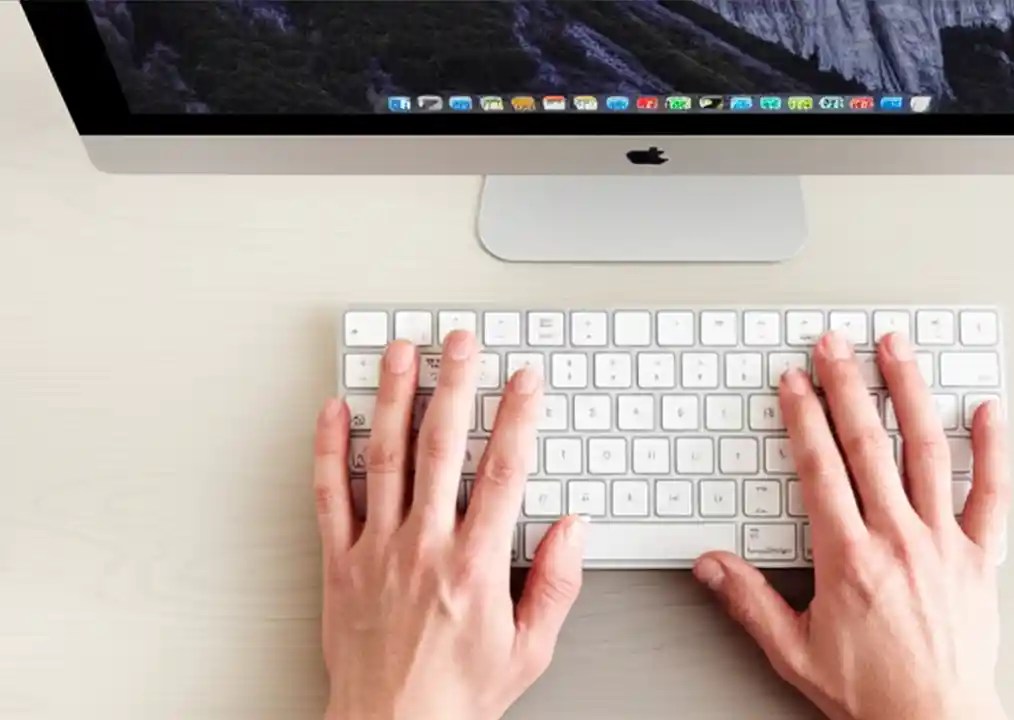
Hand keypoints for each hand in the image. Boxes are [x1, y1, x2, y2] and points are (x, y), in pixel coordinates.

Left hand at [312, 331, 584, 719]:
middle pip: (441, 447)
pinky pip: (329, 496)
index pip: (503, 472)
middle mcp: (424, 547)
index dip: (518, 417)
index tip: (525, 380)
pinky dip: (329, 450)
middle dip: (454, 385)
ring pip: (384, 458)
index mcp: (475, 565)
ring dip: (393, 398)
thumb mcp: (530, 648)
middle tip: (460, 342)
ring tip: (400, 353)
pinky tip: (335, 413)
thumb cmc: (457, 696)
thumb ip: (556, 583)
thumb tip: (572, 527)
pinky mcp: (340, 563)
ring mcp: (377, 550)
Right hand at [694, 331, 1009, 719]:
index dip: (803, 418)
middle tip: (834, 346)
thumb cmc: (873, 692)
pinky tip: (987, 410)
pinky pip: (993, 492)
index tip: (794, 383)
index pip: (820, 468)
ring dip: (909, 393)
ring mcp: (944, 542)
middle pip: (868, 444)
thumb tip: (710, 565)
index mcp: (849, 558)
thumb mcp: (794, 651)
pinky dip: (992, 448)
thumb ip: (750, 602)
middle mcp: (898, 539)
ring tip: (898, 349)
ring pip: (927, 451)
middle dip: (846, 386)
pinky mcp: (981, 557)